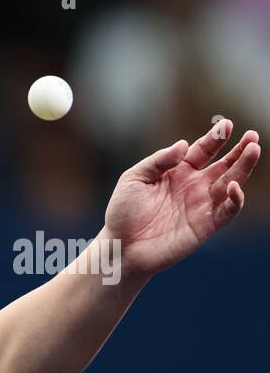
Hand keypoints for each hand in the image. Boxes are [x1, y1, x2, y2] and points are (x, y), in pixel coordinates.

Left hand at [103, 119, 259, 278]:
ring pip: (231, 183)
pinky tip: (233, 185)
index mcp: (178, 173)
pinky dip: (235, 199)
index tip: (226, 125)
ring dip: (244, 167)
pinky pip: (227, 211)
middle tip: (252, 136)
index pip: (203, 151)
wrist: (120, 247)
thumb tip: (183, 144)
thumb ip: (158, 161)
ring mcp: (201, 206)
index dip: (215, 138)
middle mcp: (194, 187)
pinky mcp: (205, 226)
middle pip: (224, 164)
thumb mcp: (134, 179)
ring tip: (253, 150)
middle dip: (239, 150)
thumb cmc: (123, 213)